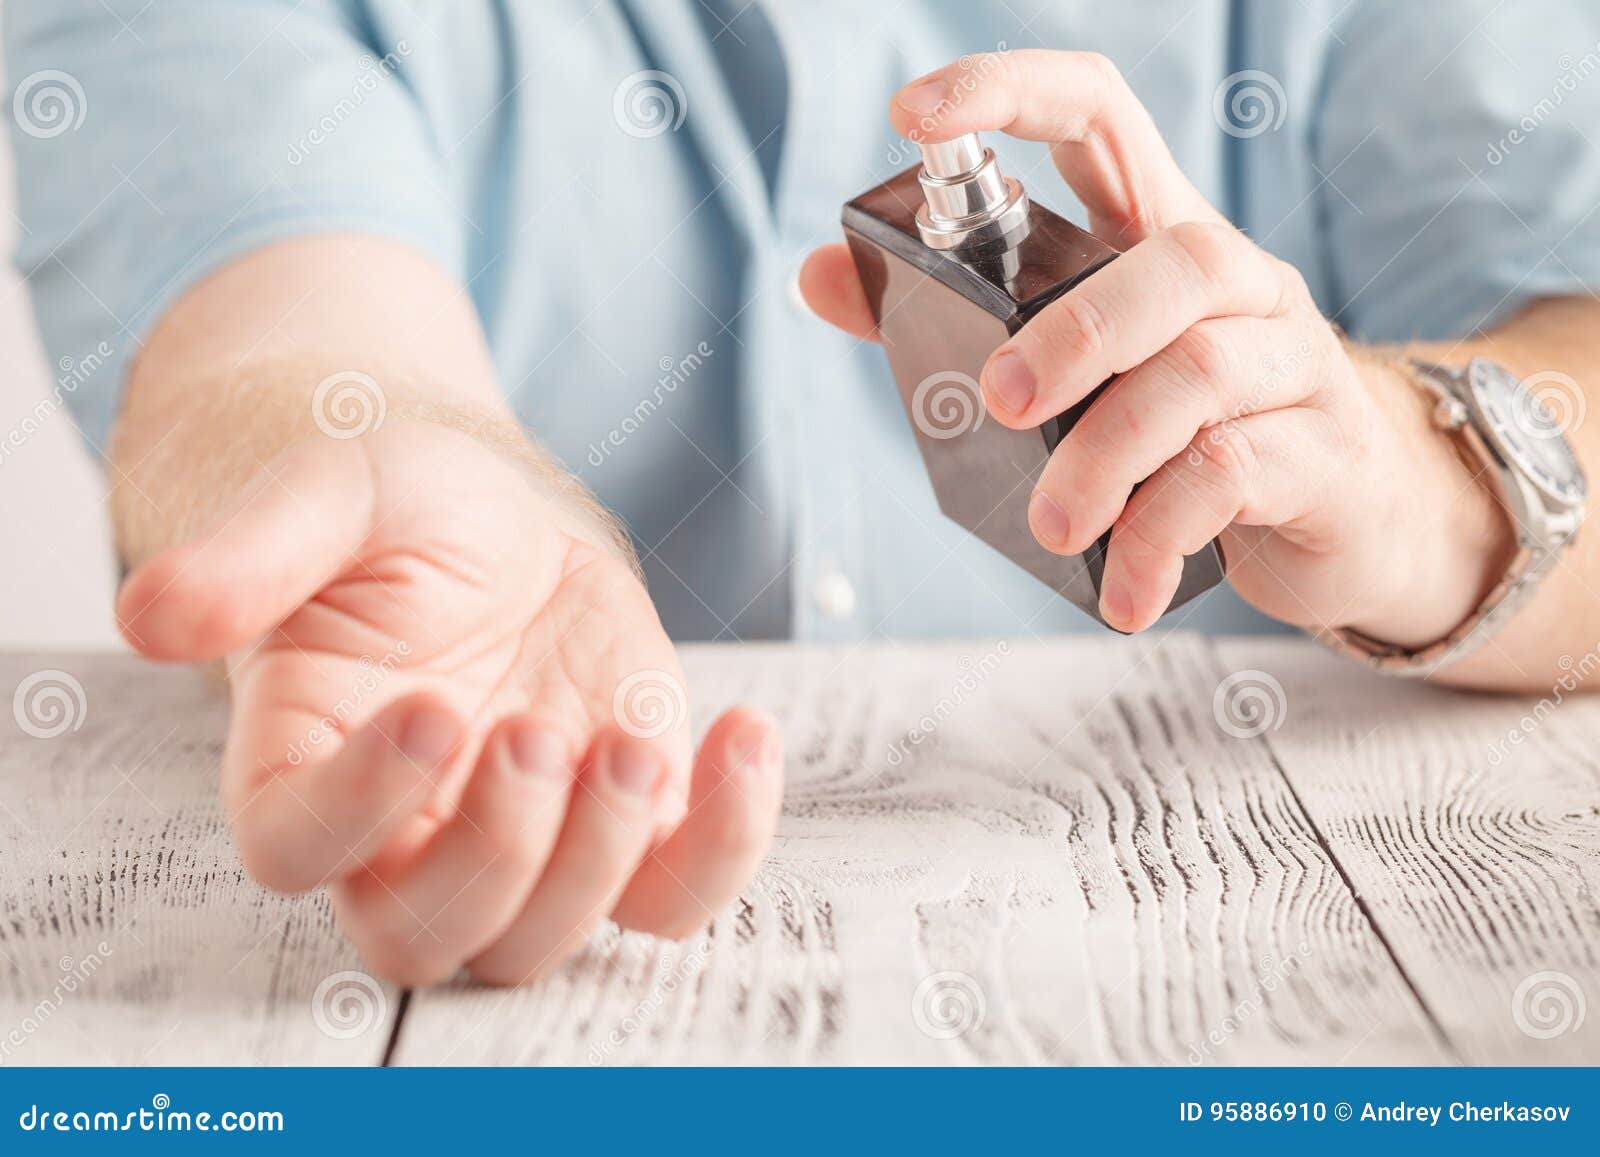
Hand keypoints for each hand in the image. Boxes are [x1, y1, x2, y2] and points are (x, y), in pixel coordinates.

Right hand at [115, 419, 782, 985]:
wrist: (496, 520)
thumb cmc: (399, 512)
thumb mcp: (334, 493)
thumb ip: (251, 550)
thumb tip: (147, 615)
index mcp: (303, 763)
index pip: (298, 849)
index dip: (359, 808)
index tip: (430, 709)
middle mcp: (403, 832)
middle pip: (426, 936)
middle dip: (497, 851)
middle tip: (538, 729)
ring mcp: (521, 839)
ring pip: (546, 940)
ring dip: (604, 858)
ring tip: (637, 739)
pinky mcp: (620, 822)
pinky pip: (674, 894)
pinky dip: (726, 843)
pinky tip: (744, 735)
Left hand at [803, 50, 1508, 641]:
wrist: (1349, 522)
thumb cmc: (1191, 432)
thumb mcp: (1084, 371)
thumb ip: (955, 324)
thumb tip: (820, 275)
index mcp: (1159, 237)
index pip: (1099, 116)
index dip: (1010, 93)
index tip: (915, 114)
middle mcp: (1238, 284)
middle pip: (1178, 259)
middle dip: (1075, 332)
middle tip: (999, 403)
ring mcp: (1292, 362)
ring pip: (1201, 374)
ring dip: (1107, 455)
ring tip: (1053, 527)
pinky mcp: (1322, 453)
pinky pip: (1237, 474)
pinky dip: (1161, 534)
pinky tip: (1122, 590)